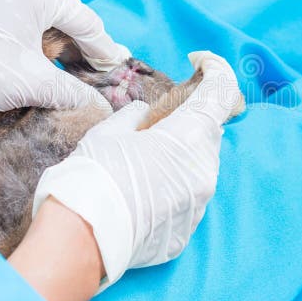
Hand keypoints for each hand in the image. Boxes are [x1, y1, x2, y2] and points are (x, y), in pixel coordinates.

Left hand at [0, 0, 129, 123]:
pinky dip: (35, 41)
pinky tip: (42, 62)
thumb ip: (73, 92)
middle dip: (82, 45)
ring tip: (73, 70)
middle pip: (64, 15)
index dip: (103, 48)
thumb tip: (100, 106)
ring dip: (59, 44)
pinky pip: (19, 21)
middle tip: (98, 70)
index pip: (83, 20)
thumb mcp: (34, 84)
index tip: (117, 68)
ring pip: (41, 18)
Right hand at [32, 51, 241, 285]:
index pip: (221, 93)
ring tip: (144, 162)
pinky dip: (174, 187)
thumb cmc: (94, 175)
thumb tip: (147, 118)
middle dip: (189, 121)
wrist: (80, 238)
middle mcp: (204, 170)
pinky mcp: (187, 231)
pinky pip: (189, 198)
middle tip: (156, 123)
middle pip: (209, 132)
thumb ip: (139, 116)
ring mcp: (199, 204)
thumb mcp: (111, 130)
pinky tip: (143, 191)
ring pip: (200, 167)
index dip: (216, 70)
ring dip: (181, 157)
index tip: (201, 63)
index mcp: (190, 137)